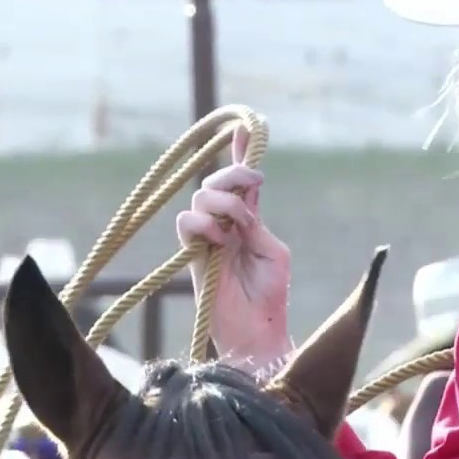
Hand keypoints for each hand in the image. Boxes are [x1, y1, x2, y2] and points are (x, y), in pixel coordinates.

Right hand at [176, 125, 291, 369]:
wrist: (256, 332)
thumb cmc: (270, 295)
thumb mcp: (272, 252)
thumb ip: (256, 222)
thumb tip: (245, 195)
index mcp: (250, 219)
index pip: (244, 181)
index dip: (242, 152)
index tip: (246, 126)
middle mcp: (226, 224)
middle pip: (218, 181)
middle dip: (235, 175)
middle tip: (253, 186)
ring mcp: (208, 237)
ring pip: (201, 197)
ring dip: (223, 203)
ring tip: (236, 226)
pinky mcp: (192, 254)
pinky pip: (185, 223)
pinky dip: (203, 224)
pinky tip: (219, 240)